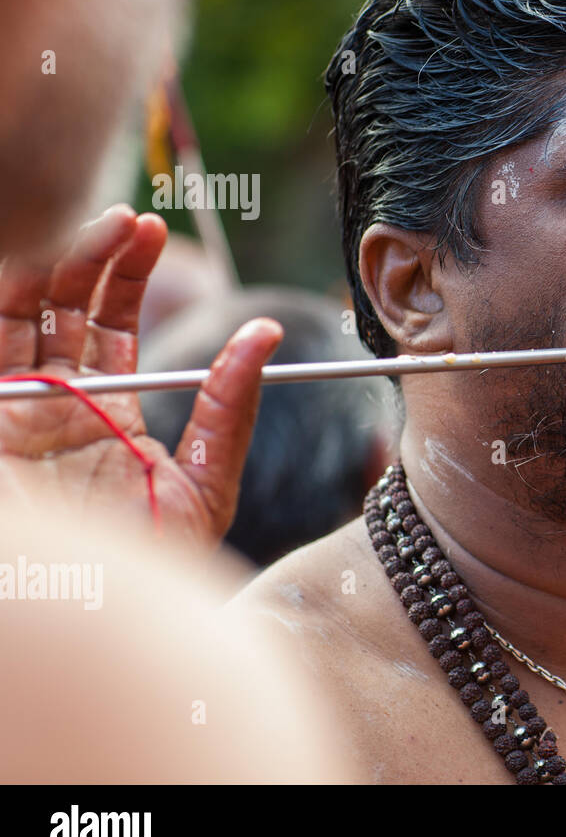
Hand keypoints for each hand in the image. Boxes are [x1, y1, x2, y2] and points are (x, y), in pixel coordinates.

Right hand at [0, 205, 281, 550]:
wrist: (99, 617)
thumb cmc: (151, 567)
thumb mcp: (207, 484)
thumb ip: (231, 410)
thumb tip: (267, 333)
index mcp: (104, 414)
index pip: (108, 323)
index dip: (125, 272)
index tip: (153, 230)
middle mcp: (51, 406)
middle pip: (61, 306)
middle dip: (93, 256)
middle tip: (131, 219)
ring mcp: (11, 411)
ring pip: (18, 313)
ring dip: (52, 262)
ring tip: (102, 225)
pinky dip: (7, 293)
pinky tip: (33, 261)